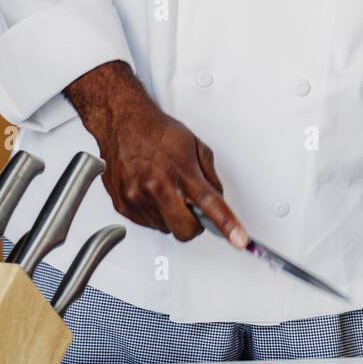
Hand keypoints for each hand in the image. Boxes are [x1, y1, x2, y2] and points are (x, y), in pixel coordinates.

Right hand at [64, 61, 247, 245]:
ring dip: (171, 217)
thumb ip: (209, 176)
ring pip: (165, 229)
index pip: (210, 204)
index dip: (227, 225)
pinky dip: (154, 214)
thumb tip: (218, 198)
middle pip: (185, 230)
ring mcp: (138, 198)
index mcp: (182, 172)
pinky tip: (151, 192)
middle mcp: (158, 187)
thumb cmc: (157, 132)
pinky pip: (147, 224)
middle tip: (192, 209)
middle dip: (194, 226)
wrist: (123, 123)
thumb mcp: (195, 146)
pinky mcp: (123, 205)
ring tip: (165, 190)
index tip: (239, 240)